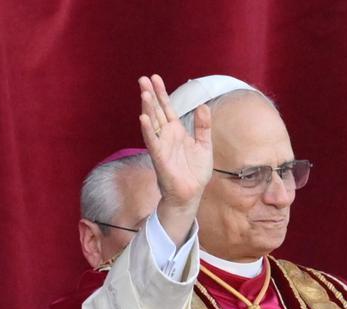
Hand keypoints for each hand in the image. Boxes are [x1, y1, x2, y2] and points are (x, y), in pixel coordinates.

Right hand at [138, 74, 211, 238]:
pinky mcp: (160, 158)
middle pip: (156, 111)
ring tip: (143, 93)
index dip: (161, 93)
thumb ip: (203, 126)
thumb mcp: (204, 145)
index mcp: (177, 131)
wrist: (192, 194)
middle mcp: (166, 136)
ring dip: (147, 108)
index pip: (167, 108)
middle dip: (150, 95)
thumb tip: (203, 106)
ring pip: (152, 123)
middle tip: (142, 78)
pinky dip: (147, 130)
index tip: (155, 77)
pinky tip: (143, 118)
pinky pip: (152, 142)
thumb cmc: (195, 172)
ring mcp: (162, 146)